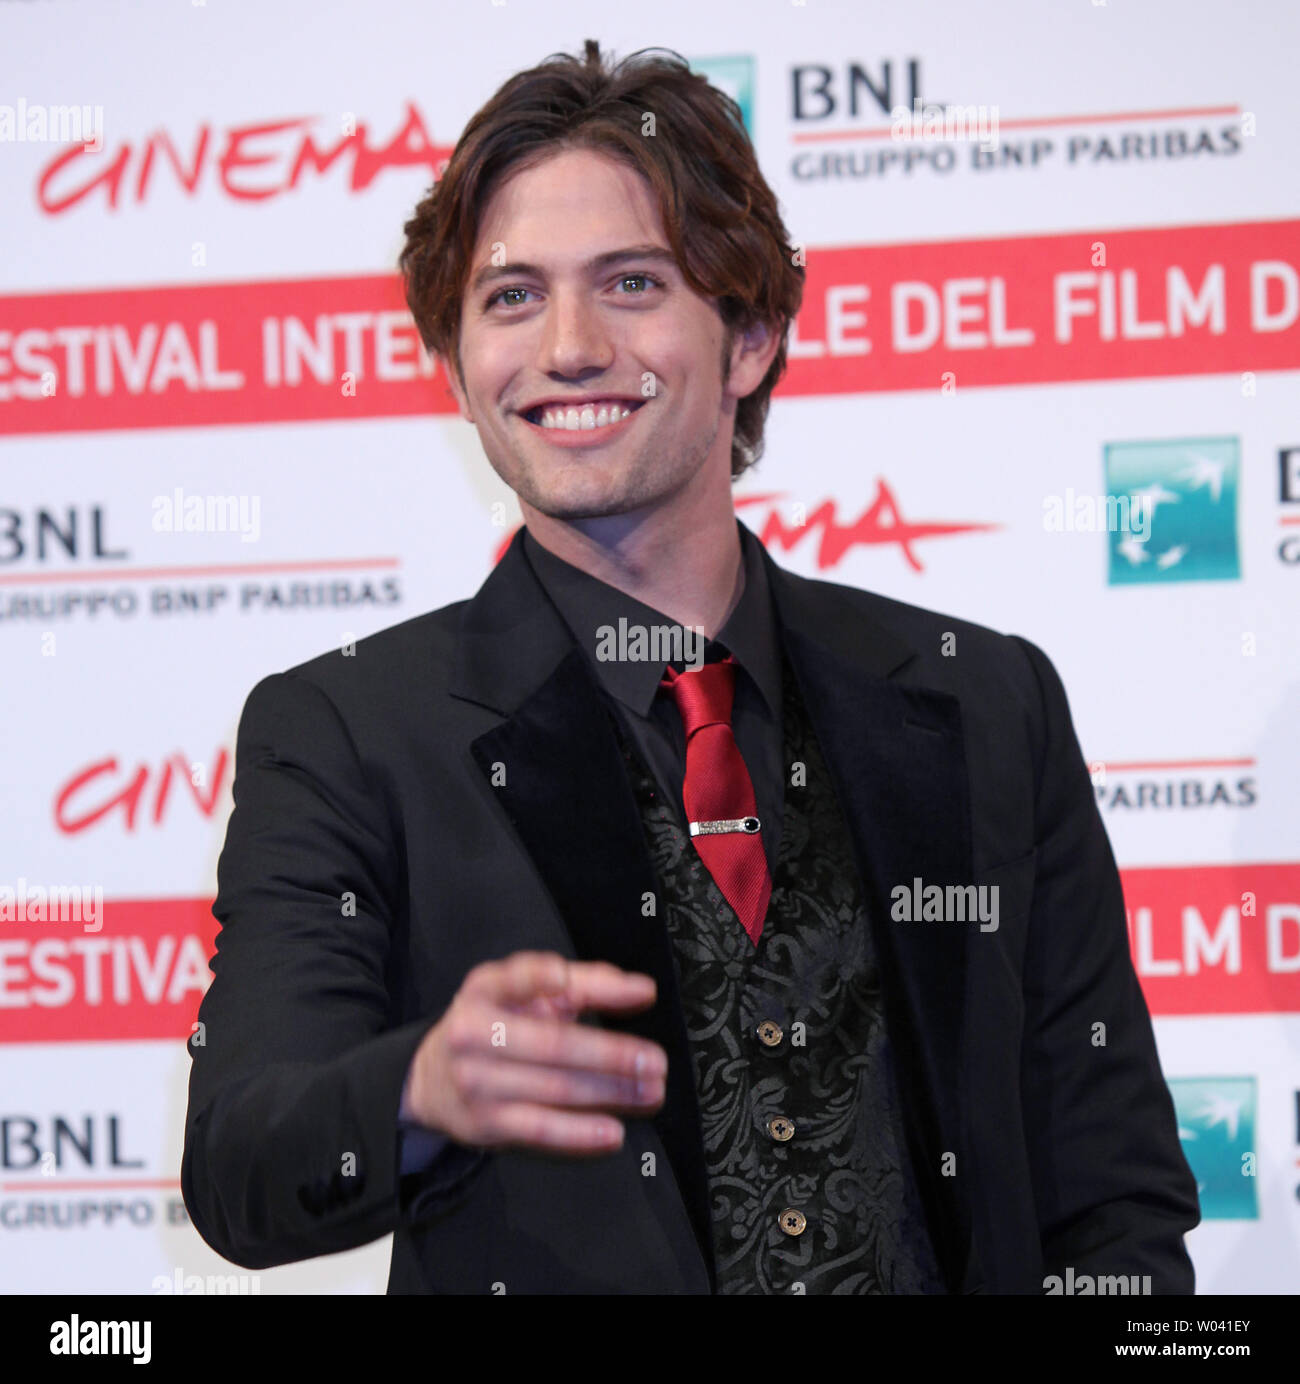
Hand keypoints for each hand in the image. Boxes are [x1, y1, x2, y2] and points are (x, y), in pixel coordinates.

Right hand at [399, 951, 666, 1154]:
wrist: (431, 1078)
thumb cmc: (495, 1024)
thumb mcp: (529, 992)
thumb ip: (587, 983)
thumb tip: (641, 990)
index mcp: (486, 990)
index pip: (512, 978)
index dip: (536, 977)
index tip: (563, 976)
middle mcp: (475, 1034)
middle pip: (550, 1044)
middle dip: (609, 1055)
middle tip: (654, 1060)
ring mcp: (478, 1082)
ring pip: (553, 1088)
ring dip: (609, 1093)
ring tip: (649, 1090)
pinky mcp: (486, 1123)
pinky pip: (539, 1129)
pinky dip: (579, 1133)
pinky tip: (612, 1131)